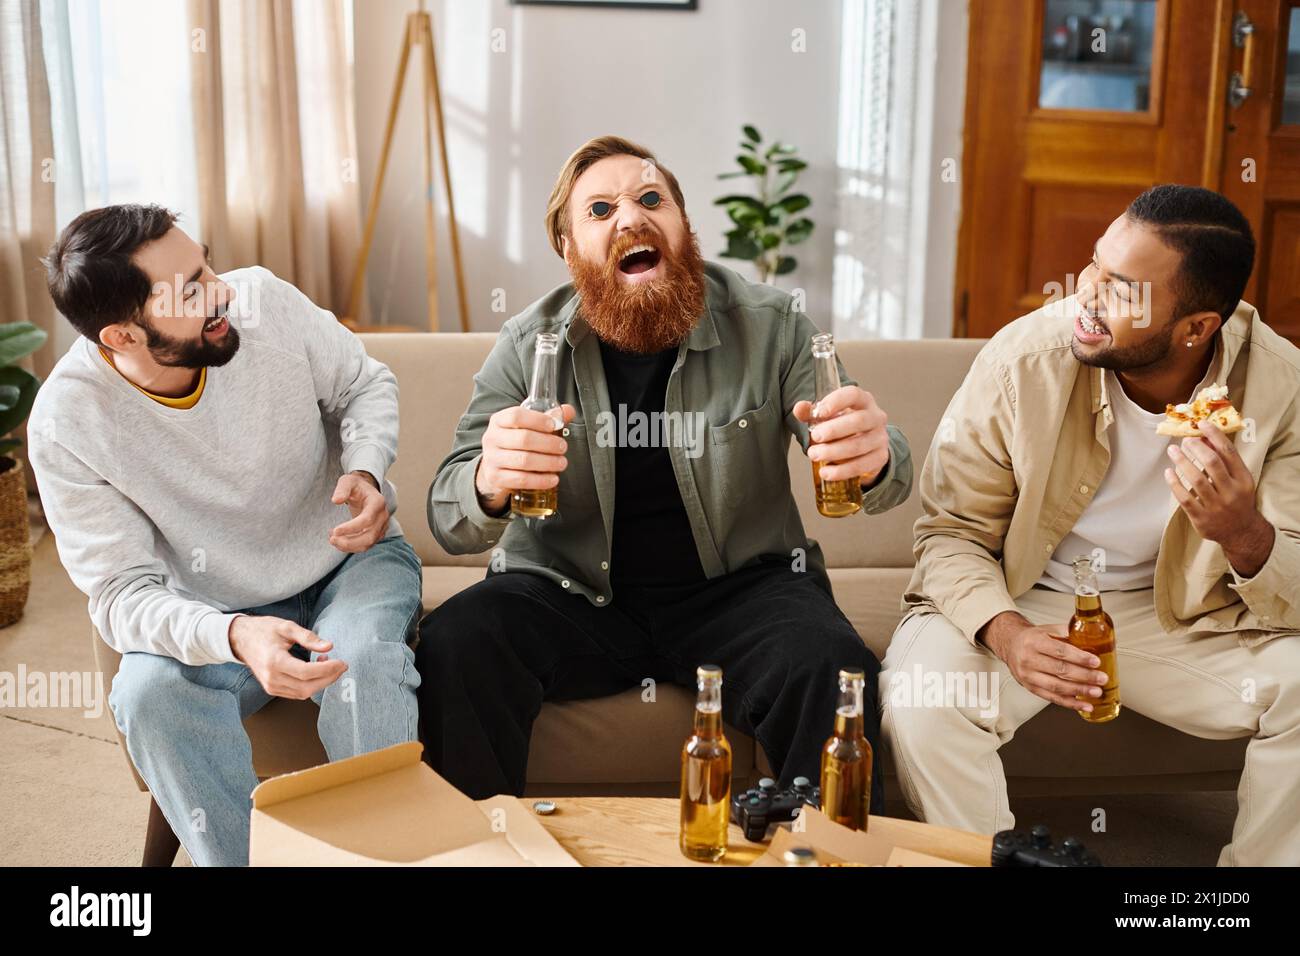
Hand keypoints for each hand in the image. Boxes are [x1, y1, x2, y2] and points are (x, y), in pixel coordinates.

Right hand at [228, 615, 346, 698]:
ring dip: (321, 682)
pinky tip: (317, 671)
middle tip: (341, 665)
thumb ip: (309, 637)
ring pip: (303, 693)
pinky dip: (310, 685)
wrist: (240, 639)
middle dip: (328, 678)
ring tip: (329, 664)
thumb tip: (329, 646)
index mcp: (274, 661)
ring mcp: (270, 686)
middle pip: (307, 687)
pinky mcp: (271, 689)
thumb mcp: (287, 627)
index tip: (342, 662)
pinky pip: (296, 693)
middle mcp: (271, 678)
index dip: (328, 669)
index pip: (306, 672)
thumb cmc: (263, 630)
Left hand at [329, 471, 388, 552]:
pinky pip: (365, 545)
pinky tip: (339, 540)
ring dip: (349, 546)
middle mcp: (383, 516)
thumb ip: (342, 489)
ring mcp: (382, 527)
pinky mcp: (377, 534)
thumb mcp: (348, 481)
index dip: (351, 528)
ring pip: (368, 544)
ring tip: (332, 540)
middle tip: (331, 539)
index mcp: (378, 502)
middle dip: (349, 542)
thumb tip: (336, 500)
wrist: (366, 492)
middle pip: (370, 536)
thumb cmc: (356, 486)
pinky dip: (351, 546)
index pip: (367, 520)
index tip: (335, 531)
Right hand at [475, 403, 576, 514]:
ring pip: (524, 460)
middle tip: (563, 447)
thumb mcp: (527, 427)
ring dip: (548, 462)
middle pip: (523, 439)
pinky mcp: (496, 478)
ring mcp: (492, 459)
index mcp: (499, 421)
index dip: (537, 420)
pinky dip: (540, 480)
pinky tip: (553, 478)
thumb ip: (548, 418)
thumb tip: (568, 411)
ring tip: (561, 463)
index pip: (516, 416)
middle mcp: (492, 438)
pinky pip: (521, 480)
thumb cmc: (513, 443)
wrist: (493, 468)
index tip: (553, 425)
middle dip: (548, 444)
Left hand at [792, 386, 889, 485]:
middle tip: (815, 437)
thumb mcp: (828, 416)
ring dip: (834, 452)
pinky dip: (842, 471)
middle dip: (834, 430)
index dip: (837, 401)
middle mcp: (876, 417)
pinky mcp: (880, 458)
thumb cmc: (843, 425)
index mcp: (863, 401)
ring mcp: (880, 438)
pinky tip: (827, 472)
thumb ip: (811, 412)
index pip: (853, 395)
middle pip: (859, 421)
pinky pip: (861, 465)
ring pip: (858, 445)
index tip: (820, 412)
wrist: (865, 446)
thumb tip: (798, 408)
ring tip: (814, 455)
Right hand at [980, 611, 1106, 713]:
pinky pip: (1052, 698)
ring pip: (1056, 686)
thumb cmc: (1033, 638)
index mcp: (1034, 642)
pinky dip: (1069, 703)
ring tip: (1096, 692)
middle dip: (1084, 676)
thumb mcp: (1048, 629)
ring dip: (1079, 691)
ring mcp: (1028, 676)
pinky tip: (1084, 705)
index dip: (1079, 657)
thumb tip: (1093, 637)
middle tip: (1101, 678)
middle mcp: (1029, 659)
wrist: (1010, 646)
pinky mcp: (1030, 688)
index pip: (1060, 651)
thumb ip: (1067, 633)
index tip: (1096, 662)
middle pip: (1060, 670)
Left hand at [1164, 421, 1274, 576]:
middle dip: (1196, 447)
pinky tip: (1168, 472)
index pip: (1228, 452)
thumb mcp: (1238, 479)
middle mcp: (1231, 491)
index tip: (1201, 424)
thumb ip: (1224, 460)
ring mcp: (1216, 506)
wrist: (1241, 532)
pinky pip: (1185, 498)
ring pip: (1196, 479)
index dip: (1214, 435)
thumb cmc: (1237, 499)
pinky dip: (1175, 483)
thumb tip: (1206, 437)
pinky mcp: (1202, 518)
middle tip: (1185, 439)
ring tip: (1173, 450)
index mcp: (1243, 479)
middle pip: (1212, 463)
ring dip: (1182, 461)